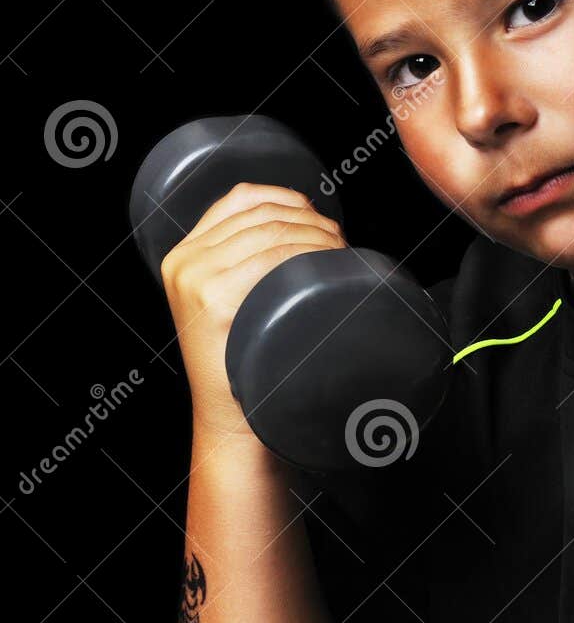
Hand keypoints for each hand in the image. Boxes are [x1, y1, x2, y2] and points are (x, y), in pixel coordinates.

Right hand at [160, 181, 345, 439]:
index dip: (289, 197)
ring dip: (318, 234)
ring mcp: (195, 280)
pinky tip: (327, 261)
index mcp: (184, 255)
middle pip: (262, 214)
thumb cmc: (245, 367)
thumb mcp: (231, 306)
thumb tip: (303, 226)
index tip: (321, 217)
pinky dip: (307, 252)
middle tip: (342, 244)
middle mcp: (183, 262)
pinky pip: (270, 258)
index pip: (241, 198)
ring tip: (341, 254)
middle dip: (313, 220)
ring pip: (271, 232)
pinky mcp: (212, 302)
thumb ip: (245, 268)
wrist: (233, 425)